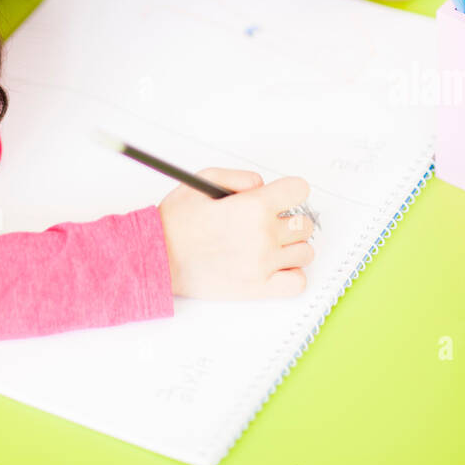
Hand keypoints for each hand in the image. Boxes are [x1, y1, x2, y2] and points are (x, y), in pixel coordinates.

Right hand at [158, 167, 315, 299]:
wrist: (160, 256)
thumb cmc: (177, 220)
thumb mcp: (203, 180)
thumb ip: (240, 177)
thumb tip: (262, 185)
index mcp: (253, 206)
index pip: (299, 190)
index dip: (289, 190)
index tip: (279, 196)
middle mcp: (263, 235)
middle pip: (303, 223)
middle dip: (288, 217)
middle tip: (267, 221)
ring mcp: (263, 264)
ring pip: (305, 251)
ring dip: (291, 246)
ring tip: (269, 244)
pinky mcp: (259, 288)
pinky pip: (298, 282)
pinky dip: (292, 273)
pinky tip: (274, 266)